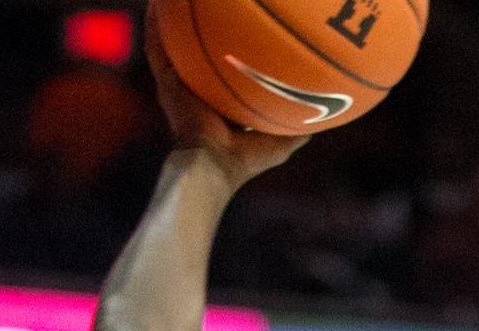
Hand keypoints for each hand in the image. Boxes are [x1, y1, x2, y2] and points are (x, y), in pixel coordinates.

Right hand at [146, 4, 307, 185]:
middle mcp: (198, 93)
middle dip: (202, 33)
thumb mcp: (281, 142)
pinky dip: (156, 26)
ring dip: (173, 24)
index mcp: (220, 106)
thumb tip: (322, 120)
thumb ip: (297, 128)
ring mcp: (179, 87)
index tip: (242, 36)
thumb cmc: (245, 160)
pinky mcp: (167, 84)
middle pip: (199, 54)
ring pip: (174, 46)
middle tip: (209, 10)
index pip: (225, 74)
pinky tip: (156, 4)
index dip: (232, 56)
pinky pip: (158, 49)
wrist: (213, 165)